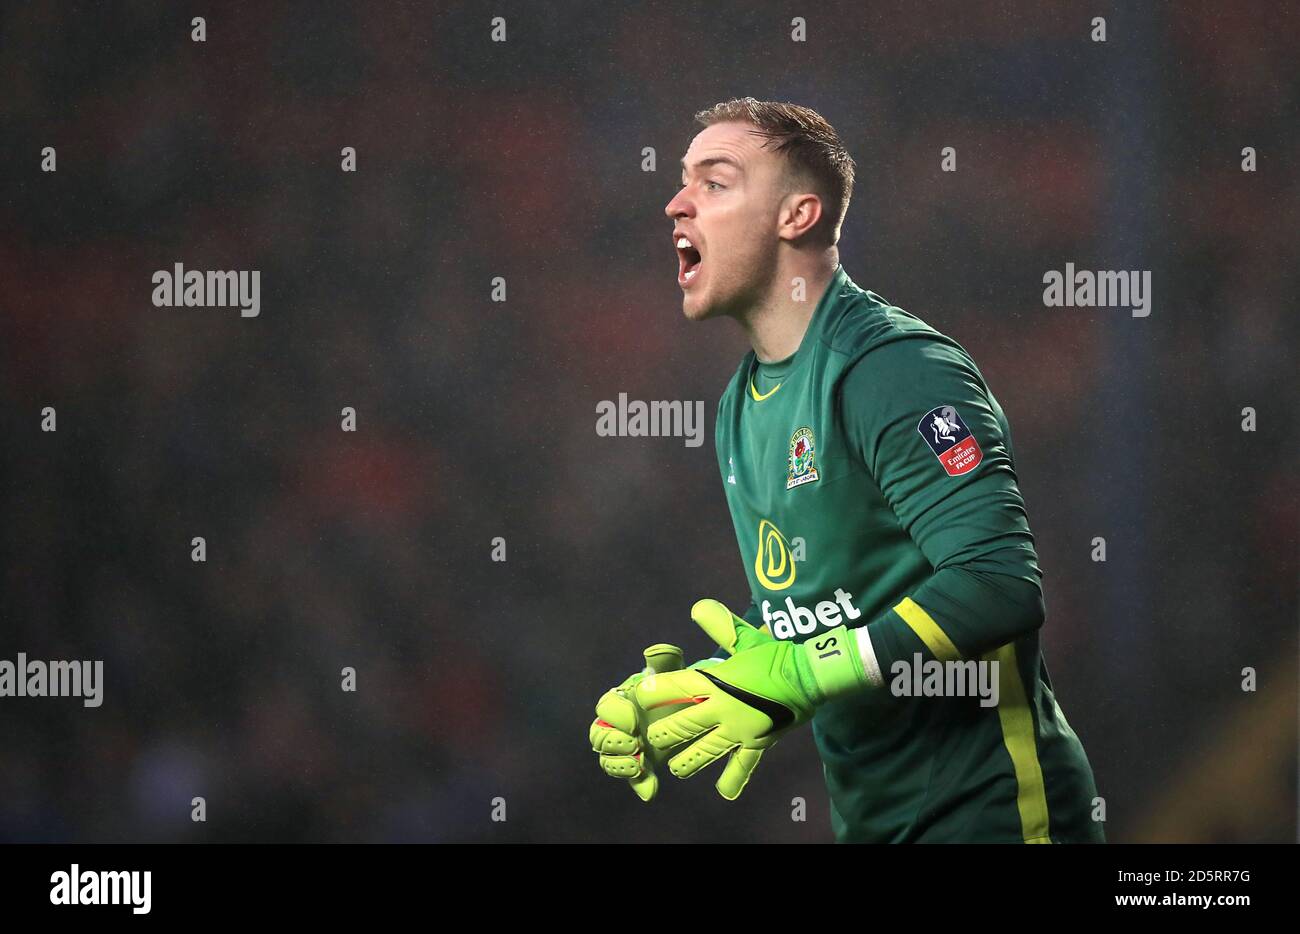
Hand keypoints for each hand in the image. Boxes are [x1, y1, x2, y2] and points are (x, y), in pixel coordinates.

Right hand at [589, 643, 684, 801]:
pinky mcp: (639, 765)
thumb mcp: (673, 672)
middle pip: (599, 737)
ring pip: (608, 760)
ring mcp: (626, 747)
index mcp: (620, 700)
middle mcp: (616, 725)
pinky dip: (639, 785)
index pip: (605, 707)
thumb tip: (653, 652)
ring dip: (620, 765)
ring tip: (639, 766)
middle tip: (634, 745)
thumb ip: (663, 660)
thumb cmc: (676, 687)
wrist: (691, 710)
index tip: (634, 720)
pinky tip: (650, 790)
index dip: (615, 715)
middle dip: (613, 743)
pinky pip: (631, 779)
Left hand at [633, 599, 866, 799]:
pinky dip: (733, 780)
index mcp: (716, 681)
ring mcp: (738, 730)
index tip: (640, 697)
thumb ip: (720, 625)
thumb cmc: (776, 656)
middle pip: (683, 725)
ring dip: (688, 761)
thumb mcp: (746, 639)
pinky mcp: (757, 744)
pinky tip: (724, 793)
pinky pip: (742, 766)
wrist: (810, 677)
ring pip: (705, 750)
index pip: (676, 687)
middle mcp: (722, 708)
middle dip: (664, 733)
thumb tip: (697, 608)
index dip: (654, 693)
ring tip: (676, 768)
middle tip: (653, 739)